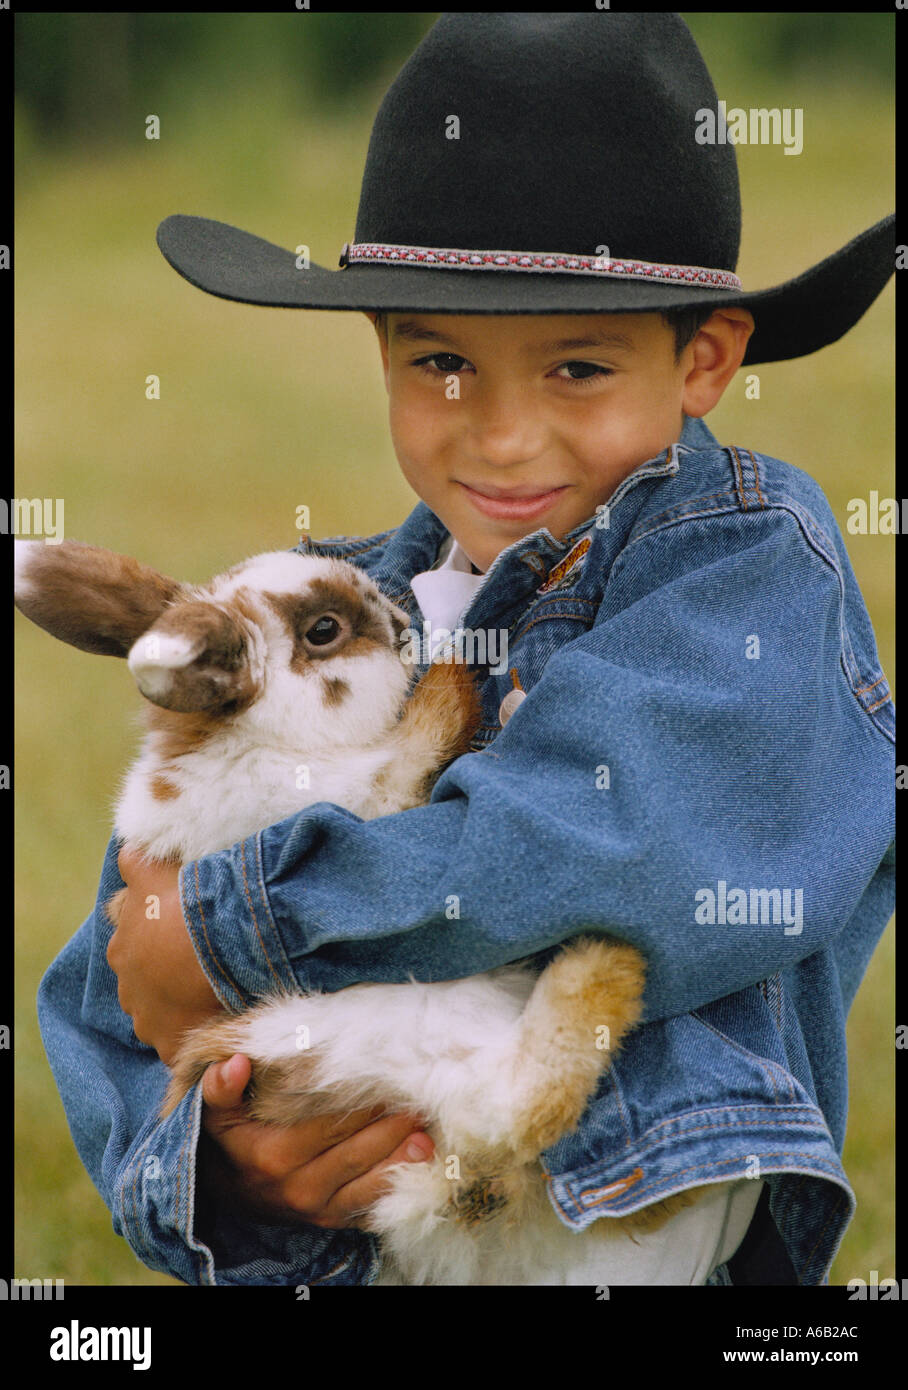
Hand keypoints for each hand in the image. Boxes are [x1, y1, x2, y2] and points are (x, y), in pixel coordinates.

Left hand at [106, 847, 223, 1064]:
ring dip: (180, 1013)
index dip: (159, 953)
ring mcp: (148, 1021)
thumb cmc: (184, 902)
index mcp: (121, 951)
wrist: (217, 938)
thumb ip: (134, 861)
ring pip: (161, 1020)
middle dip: (166, 985)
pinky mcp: (171, 1045)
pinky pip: (181, 1048)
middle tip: (199, 973)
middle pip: (146, 991)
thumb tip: (124, 849)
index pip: (134, 956)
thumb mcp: (152, 870)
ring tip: (210, 999)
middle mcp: (127, 990)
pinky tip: (214, 1023)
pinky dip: (195, 1038)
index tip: (182, 946)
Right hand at [197, 1054, 435, 1230]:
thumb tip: (236, 1062)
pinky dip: (394, 1190)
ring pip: (367, 1183)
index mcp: (273, 1155)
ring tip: (427, 1135)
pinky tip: (418, 1168)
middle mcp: (298, 1187)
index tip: (387, 1078)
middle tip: (419, 1101)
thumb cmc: (232, 1140)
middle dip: (389, 1127)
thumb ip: (220, 1087)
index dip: (359, 1103)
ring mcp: (317, 1209)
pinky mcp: (331, 1221)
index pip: (327, 1125)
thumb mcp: (216, 1113)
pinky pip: (368, 1208)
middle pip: (355, 1152)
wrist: (228, 1194)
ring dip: (400, 1160)